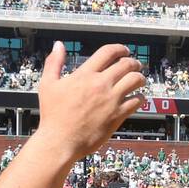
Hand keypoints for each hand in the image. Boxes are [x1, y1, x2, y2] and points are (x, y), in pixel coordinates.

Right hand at [37, 41, 146, 156]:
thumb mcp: (48, 84)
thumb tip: (58, 46)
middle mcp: (100, 84)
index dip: (120, 48)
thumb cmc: (53, 116)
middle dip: (133, 62)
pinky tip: (138, 99)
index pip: (108, 52)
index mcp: (85, 74)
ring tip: (140, 80)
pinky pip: (137, 101)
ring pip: (135, 80)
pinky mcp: (117, 115)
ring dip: (140, 77)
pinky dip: (141, 97)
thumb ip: (54, 62)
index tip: (124, 51)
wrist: (60, 141)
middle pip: (126, 64)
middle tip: (135, 65)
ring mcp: (111, 100)